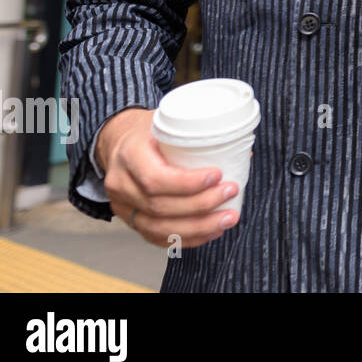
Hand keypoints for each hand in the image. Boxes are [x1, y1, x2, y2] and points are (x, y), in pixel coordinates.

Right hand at [96, 108, 238, 249]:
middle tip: (230, 192)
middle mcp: (121, 184)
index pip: (154, 178)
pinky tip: (211, 232)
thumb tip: (242, 152)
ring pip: (159, 228)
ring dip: (199, 227)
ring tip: (228, 219)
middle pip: (160, 206)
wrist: (120, 143)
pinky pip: (158, 238)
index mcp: (128, 155)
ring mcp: (123, 206)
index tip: (217, 175)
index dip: (187, 183)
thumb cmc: (148, 132)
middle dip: (201, 205)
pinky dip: (188, 238)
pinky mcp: (130, 220)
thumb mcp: (167, 123)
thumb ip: (197, 136)